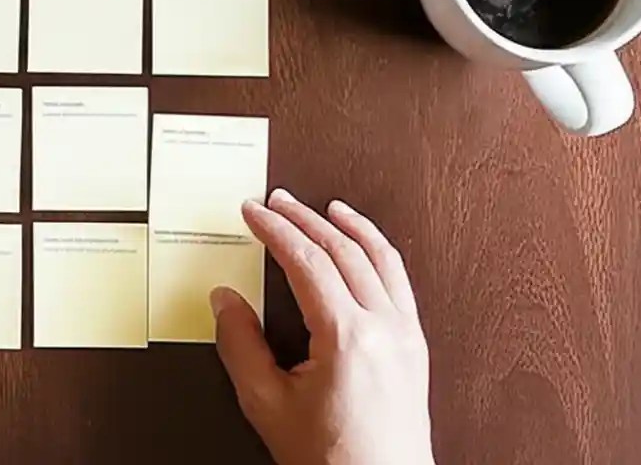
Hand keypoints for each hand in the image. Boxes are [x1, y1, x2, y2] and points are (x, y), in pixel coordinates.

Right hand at [212, 189, 433, 464]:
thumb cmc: (330, 460)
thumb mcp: (267, 404)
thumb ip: (241, 345)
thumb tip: (226, 300)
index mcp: (347, 337)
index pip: (306, 260)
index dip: (275, 229)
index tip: (253, 212)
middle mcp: (384, 327)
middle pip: (343, 250)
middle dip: (305, 219)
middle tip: (276, 201)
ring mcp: (406, 335)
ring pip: (380, 258)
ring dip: (350, 226)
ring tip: (327, 208)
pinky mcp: (415, 347)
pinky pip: (399, 282)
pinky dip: (379, 253)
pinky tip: (364, 249)